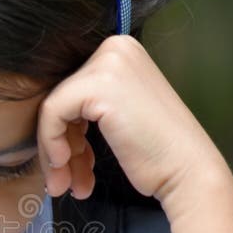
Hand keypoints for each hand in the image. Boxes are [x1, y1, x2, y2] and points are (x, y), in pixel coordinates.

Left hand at [37, 35, 224, 208]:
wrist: (186, 171)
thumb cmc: (157, 154)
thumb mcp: (118, 117)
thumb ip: (87, 108)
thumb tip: (46, 121)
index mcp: (121, 52)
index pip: (72, 89)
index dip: (66, 131)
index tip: (69, 166)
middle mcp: (115, 48)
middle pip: (61, 98)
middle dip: (60, 145)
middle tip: (63, 181)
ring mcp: (108, 63)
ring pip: (53, 108)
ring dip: (55, 152)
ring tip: (66, 185)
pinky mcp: (98, 84)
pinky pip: (52, 113)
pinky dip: (51, 143)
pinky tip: (66, 167)